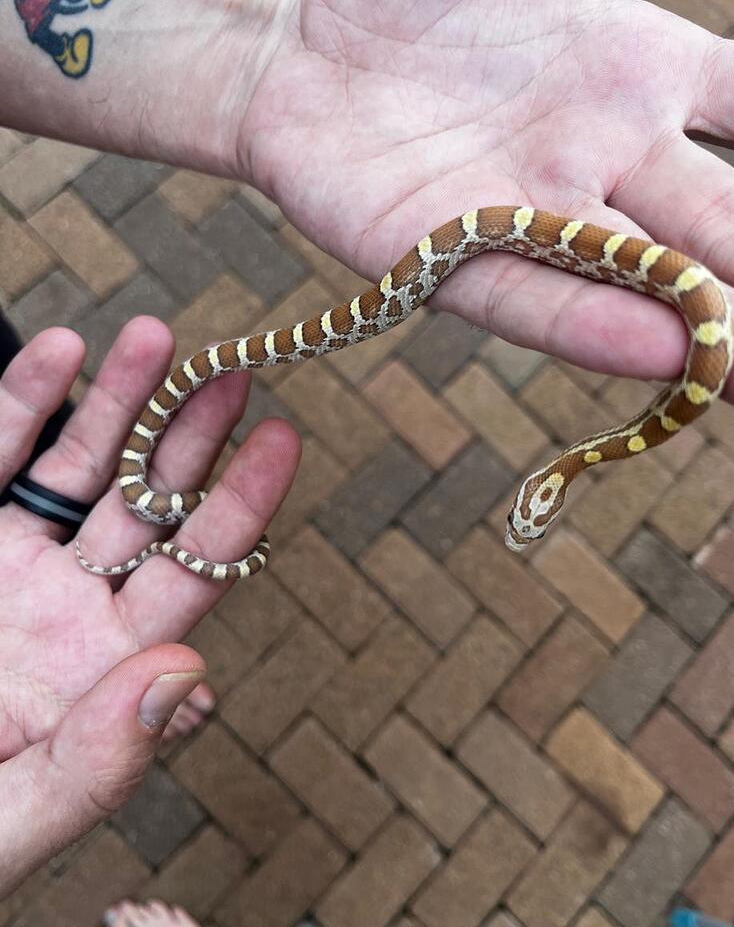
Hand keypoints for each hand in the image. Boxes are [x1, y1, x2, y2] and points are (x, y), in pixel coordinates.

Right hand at [0, 318, 299, 896]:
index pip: (194, 573)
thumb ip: (103, 760)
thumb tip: (191, 676)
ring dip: (116, 401)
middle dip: (189, 436)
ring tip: (156, 337)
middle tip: (232, 370)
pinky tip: (59, 350)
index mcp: (104, 670)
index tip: (283, 439)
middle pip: (146, 505)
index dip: (241, 505)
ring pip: (76, 469)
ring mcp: (9, 567)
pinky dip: (23, 402)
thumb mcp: (12, 819)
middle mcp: (66, 609)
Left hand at [241, 0, 733, 419]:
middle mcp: (605, 158)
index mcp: (642, 76)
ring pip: (650, 283)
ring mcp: (532, 213)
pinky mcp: (450, 255)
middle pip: (731, 229)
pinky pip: (536, 296)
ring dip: (726, 335)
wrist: (295, 50)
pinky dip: (595, 324)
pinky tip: (662, 351)